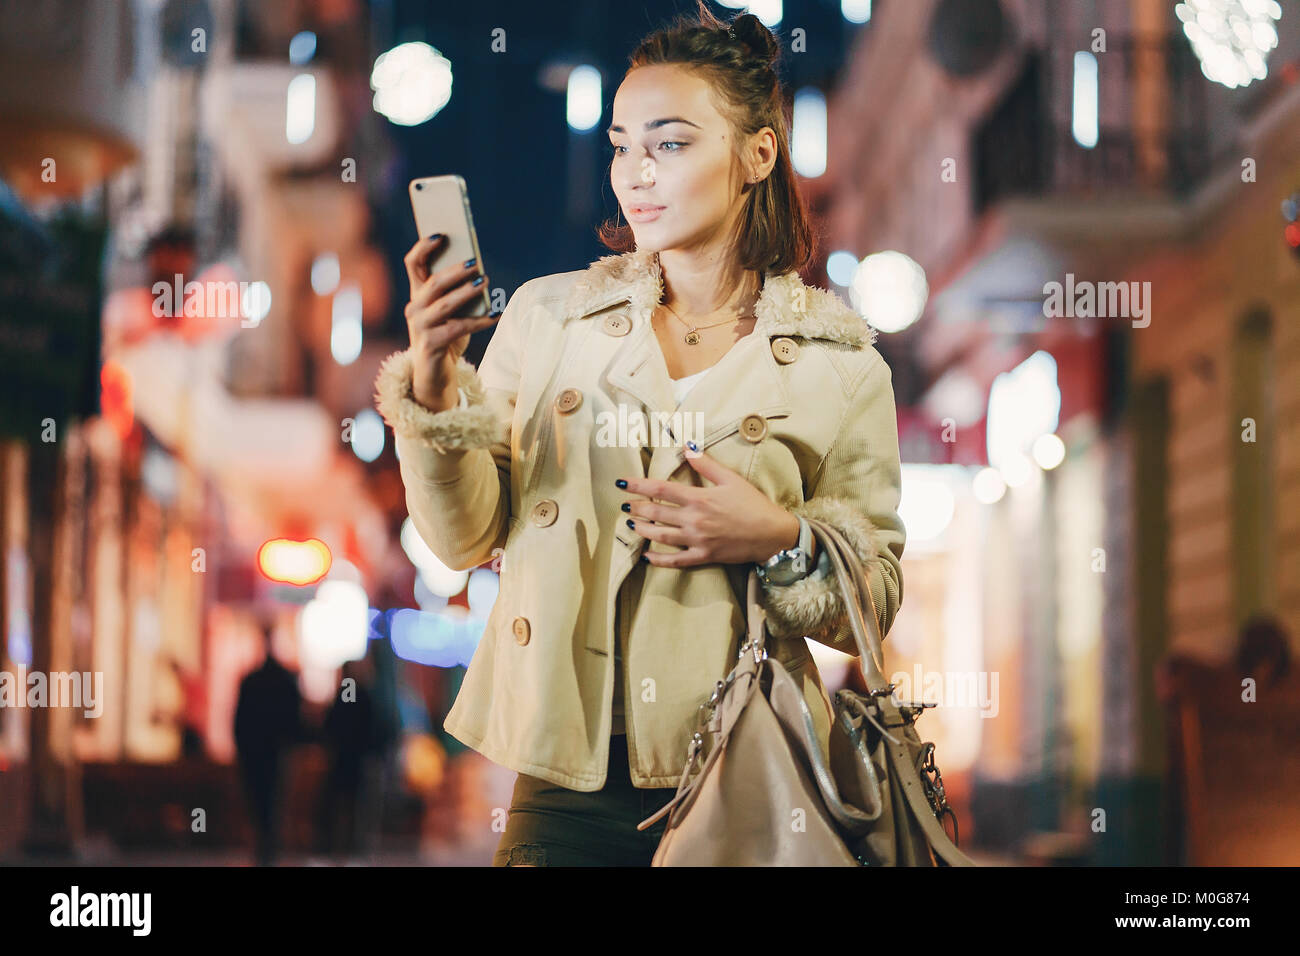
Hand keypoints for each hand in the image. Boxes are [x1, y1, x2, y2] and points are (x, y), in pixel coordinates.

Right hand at [401, 234, 498, 409]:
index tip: (442, 234)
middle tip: (475, 262)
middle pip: (432, 283)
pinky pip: (458, 329)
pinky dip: (480, 321)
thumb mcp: (451, 312)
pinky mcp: (431, 345)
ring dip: (466, 292)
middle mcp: (414, 308)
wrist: (435, 375)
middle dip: (455, 271)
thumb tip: (479, 273)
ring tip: (485, 281)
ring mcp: (420, 328)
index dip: (424, 246)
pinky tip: (496, 314)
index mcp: (417, 295)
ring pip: (444, 304)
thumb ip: (458, 293)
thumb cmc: (446, 337)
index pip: (413, 263)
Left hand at [619, 446, 801, 567]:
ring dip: (642, 529)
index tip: (622, 483)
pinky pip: (675, 561)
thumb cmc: (753, 504)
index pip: (660, 489)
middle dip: (636, 508)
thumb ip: (706, 464)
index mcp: (698, 498)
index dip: (638, 485)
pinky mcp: (703, 557)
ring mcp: (696, 540)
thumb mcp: (731, 479)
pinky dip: (658, 560)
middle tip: (624, 505)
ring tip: (631, 523)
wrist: (772, 534)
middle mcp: (693, 520)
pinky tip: (646, 556)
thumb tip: (687, 446)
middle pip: (656, 512)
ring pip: (660, 536)